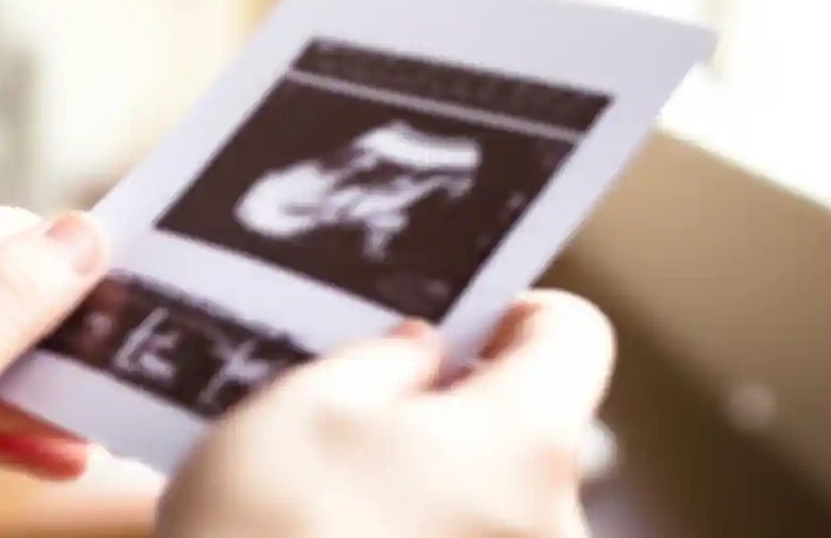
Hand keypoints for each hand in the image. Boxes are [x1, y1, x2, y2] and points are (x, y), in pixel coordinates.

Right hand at [159, 290, 614, 537]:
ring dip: (441, 488)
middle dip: (462, 412)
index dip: (513, 315)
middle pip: (535, 429)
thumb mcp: (303, 404)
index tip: (459, 329)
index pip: (574, 335)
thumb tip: (423, 353)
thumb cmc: (257, 531)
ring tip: (345, 503)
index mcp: (524, 444)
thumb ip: (384, 359)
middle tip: (367, 420)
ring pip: (501, 502)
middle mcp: (555, 528)